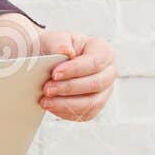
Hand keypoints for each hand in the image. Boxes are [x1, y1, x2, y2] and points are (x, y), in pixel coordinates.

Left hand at [0, 14, 115, 120]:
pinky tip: (52, 106)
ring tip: (45, 101)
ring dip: (67, 104)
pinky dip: (67, 112)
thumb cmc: (56, 48)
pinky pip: (86, 114)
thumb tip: (66, 51)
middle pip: (96, 84)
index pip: (95, 62)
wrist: (49, 61)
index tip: (55, 73)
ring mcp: (105, 91)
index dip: (76, 69)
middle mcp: (109, 72)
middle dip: (69, 88)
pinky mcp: (96, 105)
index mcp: (103, 51)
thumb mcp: (54, 39)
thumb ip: (59, 42)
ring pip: (92, 103)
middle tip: (47, 89)